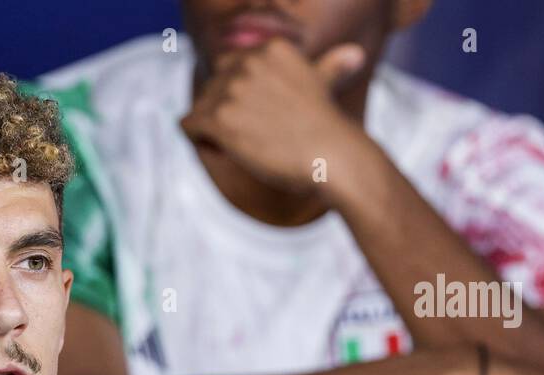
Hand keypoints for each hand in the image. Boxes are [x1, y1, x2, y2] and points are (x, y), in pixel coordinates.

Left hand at [179, 38, 367, 191]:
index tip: (260, 116)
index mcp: (271, 48)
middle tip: (252, 134)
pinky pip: (187, 125)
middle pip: (213, 87)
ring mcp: (232, 90)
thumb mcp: (328, 85)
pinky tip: (224, 150)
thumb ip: (330, 65)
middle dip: (223, 111)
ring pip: (200, 107)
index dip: (239, 96)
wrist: (331, 158)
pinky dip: (199, 140)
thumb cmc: (328, 131)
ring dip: (213, 129)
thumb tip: (355, 52)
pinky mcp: (218, 119)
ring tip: (244, 144)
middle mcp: (249, 62)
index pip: (232, 67)